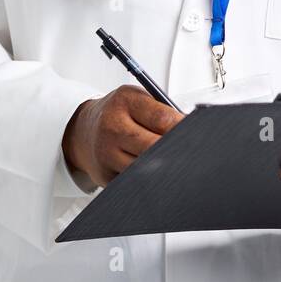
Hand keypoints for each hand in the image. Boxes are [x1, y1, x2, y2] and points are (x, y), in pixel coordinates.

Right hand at [62, 87, 183, 187]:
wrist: (83, 130)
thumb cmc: (118, 113)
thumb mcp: (136, 100)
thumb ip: (161, 111)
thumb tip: (192, 130)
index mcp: (124, 102)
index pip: (161, 118)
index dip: (183, 128)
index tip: (197, 134)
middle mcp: (112, 127)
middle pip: (154, 147)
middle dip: (175, 151)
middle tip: (192, 153)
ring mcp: (106, 154)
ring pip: (146, 168)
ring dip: (164, 167)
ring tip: (175, 162)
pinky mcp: (105, 176)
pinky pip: (135, 181)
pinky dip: (148, 179)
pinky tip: (154, 172)